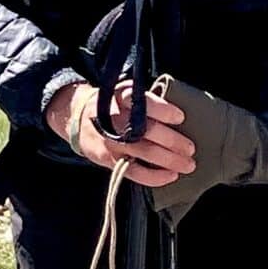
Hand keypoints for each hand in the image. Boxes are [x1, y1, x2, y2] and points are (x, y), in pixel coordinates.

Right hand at [44, 79, 196, 186]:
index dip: (165, 111)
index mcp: (121, 98)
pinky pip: (136, 172)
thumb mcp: (123, 92)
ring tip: (188, 164)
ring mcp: (112, 141)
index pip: (146, 103)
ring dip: (171, 160)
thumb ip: (145, 100)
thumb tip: (177, 115)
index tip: (181, 117)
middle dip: (174, 141)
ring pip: (146, 153)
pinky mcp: (109, 159)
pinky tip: (171, 175)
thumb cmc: (111, 105)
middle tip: (191, 148)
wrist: (77, 118)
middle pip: (150, 131)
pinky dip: (156, 176)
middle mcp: (117, 119)